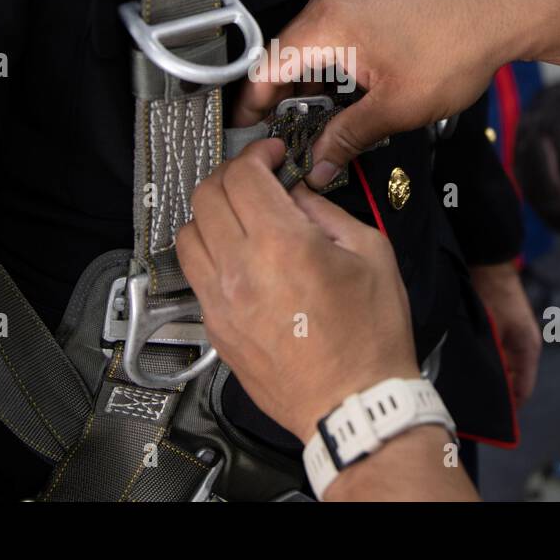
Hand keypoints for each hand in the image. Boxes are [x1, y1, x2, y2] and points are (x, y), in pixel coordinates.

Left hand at [175, 139, 419, 441]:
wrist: (354, 405)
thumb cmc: (370, 339)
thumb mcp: (371, 253)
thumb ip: (325, 212)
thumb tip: (295, 195)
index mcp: (282, 244)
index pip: (242, 175)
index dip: (256, 154)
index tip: (271, 155)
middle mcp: (241, 270)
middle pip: (206, 196)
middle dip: (231, 175)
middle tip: (256, 177)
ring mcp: (221, 301)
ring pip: (188, 233)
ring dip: (212, 212)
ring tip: (240, 214)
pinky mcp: (215, 327)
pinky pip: (194, 273)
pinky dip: (208, 251)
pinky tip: (235, 254)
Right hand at [235, 0, 511, 186]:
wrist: (502, 9)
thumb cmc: (458, 48)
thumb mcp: (397, 108)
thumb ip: (349, 137)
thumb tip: (320, 164)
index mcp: (328, 23)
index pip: (267, 65)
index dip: (253, 103)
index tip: (247, 130)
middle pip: (285, 53)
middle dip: (284, 97)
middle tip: (289, 136)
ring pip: (309, 41)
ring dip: (310, 80)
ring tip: (324, 119)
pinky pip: (331, 28)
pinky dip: (330, 59)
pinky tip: (347, 89)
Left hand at [469, 262, 541, 405]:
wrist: (487, 265)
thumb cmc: (497, 295)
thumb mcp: (498, 331)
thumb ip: (499, 359)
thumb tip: (496, 390)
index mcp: (527, 350)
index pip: (522, 391)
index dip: (510, 408)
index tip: (493, 423)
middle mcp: (520, 349)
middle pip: (511, 384)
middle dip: (495, 397)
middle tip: (473, 410)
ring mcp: (508, 341)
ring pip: (499, 372)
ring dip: (486, 380)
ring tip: (466, 393)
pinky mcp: (495, 333)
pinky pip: (490, 358)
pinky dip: (480, 365)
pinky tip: (463, 372)